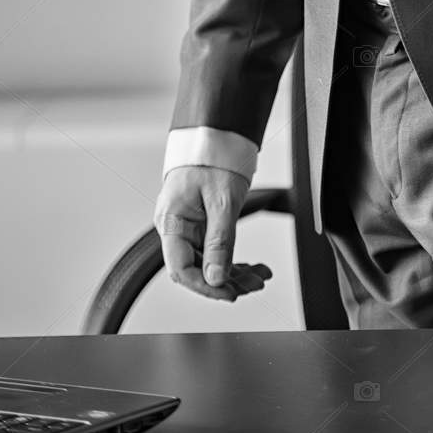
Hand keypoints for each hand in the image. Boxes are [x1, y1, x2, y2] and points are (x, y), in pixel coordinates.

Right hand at [153, 165, 271, 302]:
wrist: (215, 137)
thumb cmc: (213, 159)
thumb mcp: (222, 201)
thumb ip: (219, 242)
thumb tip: (216, 279)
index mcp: (171, 222)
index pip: (181, 268)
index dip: (204, 286)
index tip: (230, 294)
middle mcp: (176, 228)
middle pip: (197, 268)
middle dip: (227, 281)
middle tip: (254, 285)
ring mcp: (188, 228)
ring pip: (209, 262)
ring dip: (235, 273)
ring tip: (260, 278)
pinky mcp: (201, 225)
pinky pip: (215, 250)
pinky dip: (235, 261)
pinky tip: (253, 268)